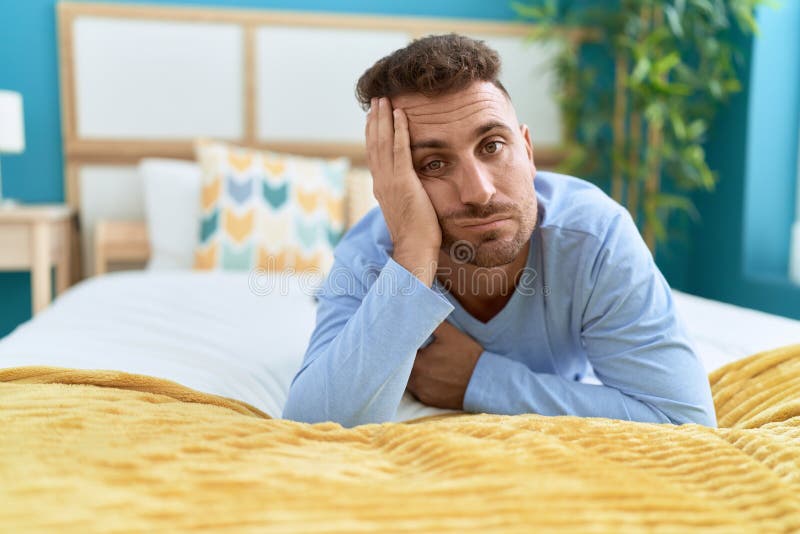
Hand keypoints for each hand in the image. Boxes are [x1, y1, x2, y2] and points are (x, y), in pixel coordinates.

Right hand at [366, 97, 440, 283]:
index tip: (373, 117)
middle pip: (373, 144)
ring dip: (384, 119)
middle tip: (376, 100)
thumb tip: (411, 188)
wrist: (415, 250)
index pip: (374, 154)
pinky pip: (400, 150)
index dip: (372, 133)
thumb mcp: (407, 208)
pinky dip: (399, 130)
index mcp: (381, 187)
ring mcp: (390, 182)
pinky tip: (401, 114)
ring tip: (385, 100)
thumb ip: (406, 194)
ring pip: (382, 143)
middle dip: (375, 120)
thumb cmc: (417, 235)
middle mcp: (381, 182)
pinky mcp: (403, 182)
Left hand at [407, 321, 482, 409]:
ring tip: (425, 363)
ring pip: (408, 380)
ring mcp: (422, 393)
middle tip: (415, 351)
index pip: (400, 354)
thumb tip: (419, 314)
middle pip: (402, 368)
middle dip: (406, 360)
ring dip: (412, 372)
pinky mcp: (429, 401)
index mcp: (418, 364)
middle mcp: (416, 381)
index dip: (402, 346)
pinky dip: (421, 382)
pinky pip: (418, 390)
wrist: (485, 382)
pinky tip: (432, 375)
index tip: (406, 341)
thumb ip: (432, 323)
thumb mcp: (451, 334)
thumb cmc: (468, 356)